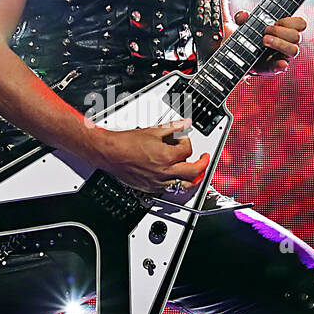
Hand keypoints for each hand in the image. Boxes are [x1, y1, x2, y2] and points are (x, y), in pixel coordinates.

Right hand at [90, 118, 209, 193]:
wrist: (110, 153)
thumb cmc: (125, 143)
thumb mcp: (152, 131)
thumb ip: (172, 128)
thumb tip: (185, 124)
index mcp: (166, 156)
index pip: (187, 151)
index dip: (187, 143)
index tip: (183, 139)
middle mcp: (164, 172)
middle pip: (193, 172)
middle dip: (202, 165)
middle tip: (204, 160)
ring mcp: (157, 182)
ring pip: (183, 186)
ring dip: (193, 180)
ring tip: (197, 175)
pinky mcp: (150, 188)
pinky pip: (169, 189)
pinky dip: (176, 185)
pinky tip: (176, 179)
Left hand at [236, 10, 305, 74]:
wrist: (239, 56)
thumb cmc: (248, 36)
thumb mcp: (244, 25)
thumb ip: (242, 18)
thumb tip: (243, 15)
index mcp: (286, 30)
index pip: (300, 23)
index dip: (290, 21)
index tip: (275, 21)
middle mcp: (289, 43)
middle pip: (297, 36)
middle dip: (280, 31)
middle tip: (265, 31)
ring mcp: (284, 56)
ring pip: (294, 50)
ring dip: (279, 44)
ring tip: (264, 40)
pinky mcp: (275, 68)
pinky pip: (283, 67)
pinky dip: (281, 65)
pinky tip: (280, 63)